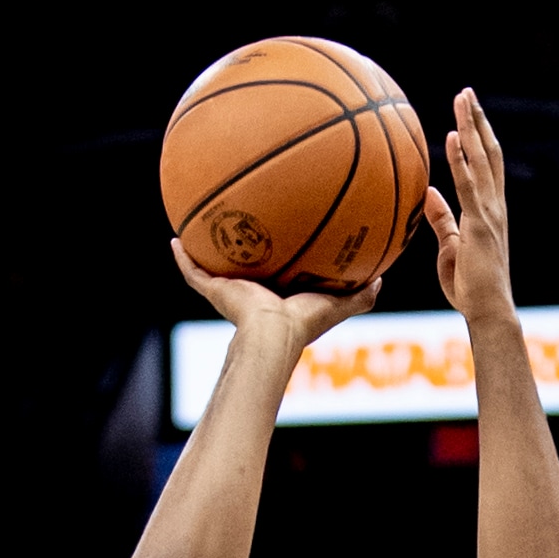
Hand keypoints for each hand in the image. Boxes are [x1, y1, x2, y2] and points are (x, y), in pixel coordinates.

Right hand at [169, 239, 383, 359]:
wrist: (273, 333)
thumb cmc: (304, 323)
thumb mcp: (338, 303)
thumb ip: (360, 295)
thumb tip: (382, 280)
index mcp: (278, 297)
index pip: (277, 275)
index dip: (278, 259)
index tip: (279, 239)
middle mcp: (252, 293)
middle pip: (243, 268)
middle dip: (240, 250)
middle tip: (239, 224)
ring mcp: (230, 292)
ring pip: (214, 267)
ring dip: (207, 249)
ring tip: (201, 224)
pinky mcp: (214, 291)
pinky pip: (193, 271)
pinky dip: (183, 257)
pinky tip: (176, 238)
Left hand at [423, 86, 516, 324]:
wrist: (488, 311)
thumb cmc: (470, 286)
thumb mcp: (452, 247)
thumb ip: (442, 219)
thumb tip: (428, 194)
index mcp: (489, 209)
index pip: (487, 164)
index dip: (479, 135)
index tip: (469, 112)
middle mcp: (494, 204)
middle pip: (489, 152)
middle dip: (478, 120)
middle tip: (466, 92)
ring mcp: (490, 212)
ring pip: (482, 160)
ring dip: (472, 126)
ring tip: (462, 99)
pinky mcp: (480, 224)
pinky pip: (469, 185)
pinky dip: (461, 159)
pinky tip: (453, 136)